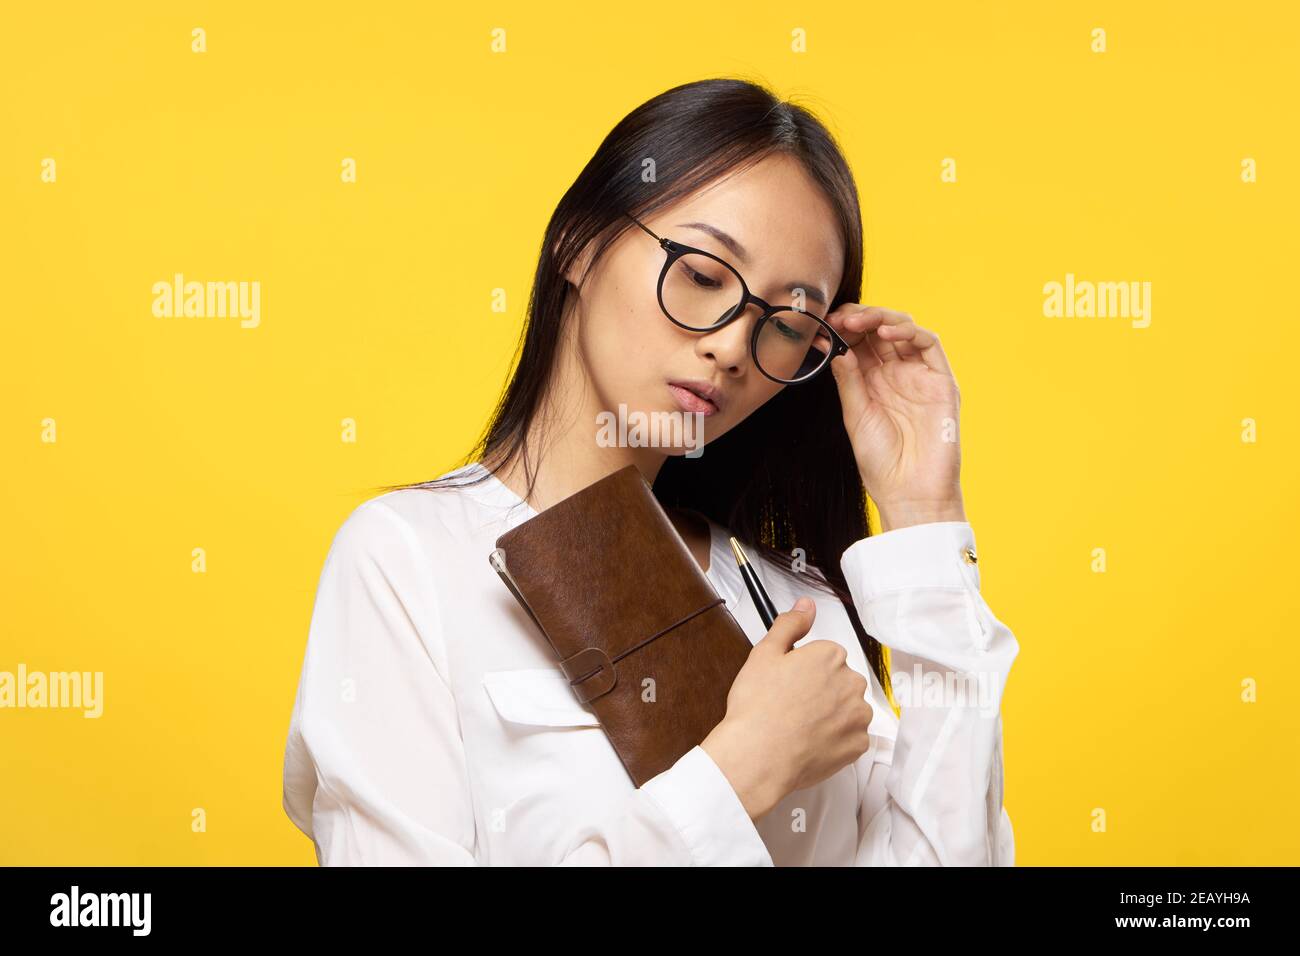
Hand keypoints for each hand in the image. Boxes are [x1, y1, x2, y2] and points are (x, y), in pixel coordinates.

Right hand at [701, 597, 872, 819]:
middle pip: (839, 681)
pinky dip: (835, 739)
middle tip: (790, 705)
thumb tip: (806, 605)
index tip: (788, 684)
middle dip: (820, 690)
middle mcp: (851, 682)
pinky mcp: (858, 745)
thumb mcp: (764, 653)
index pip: (826, 656)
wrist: (758, 756)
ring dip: (831, 714)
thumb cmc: (757, 706)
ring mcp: (857, 715)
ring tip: (800, 726)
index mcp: (830, 656)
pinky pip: (851, 737)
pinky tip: (811, 742)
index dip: (804, 670)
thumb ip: (790, 624)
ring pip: (847, 708)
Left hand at [826, 305, 966, 531]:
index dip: (843, 328)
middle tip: (838, 319)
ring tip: (857, 322)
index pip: (860, 342)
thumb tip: (837, 348)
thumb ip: (848, 380)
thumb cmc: (881, 462)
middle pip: (880, 330)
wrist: (909, 493)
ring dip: (880, 317)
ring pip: (904, 329)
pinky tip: (886, 332)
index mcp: (874, 382)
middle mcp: (897, 374)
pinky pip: (929, 344)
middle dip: (858, 318)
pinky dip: (908, 330)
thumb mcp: (855, 415)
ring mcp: (919, 375)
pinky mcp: (941, 381)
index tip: (823, 324)